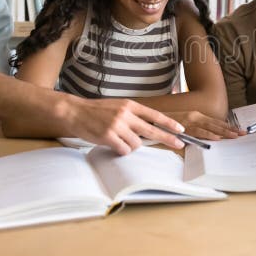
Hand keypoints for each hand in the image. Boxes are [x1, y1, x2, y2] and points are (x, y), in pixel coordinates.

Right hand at [65, 98, 186, 154]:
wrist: (75, 111)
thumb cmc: (96, 111)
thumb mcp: (117, 107)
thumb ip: (132, 116)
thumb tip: (148, 129)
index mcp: (129, 105)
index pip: (154, 115)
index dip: (168, 123)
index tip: (180, 129)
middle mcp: (125, 114)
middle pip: (152, 130)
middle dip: (167, 138)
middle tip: (179, 143)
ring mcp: (117, 125)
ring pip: (136, 143)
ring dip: (130, 146)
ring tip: (118, 139)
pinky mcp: (108, 136)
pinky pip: (124, 150)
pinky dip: (121, 150)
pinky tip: (112, 144)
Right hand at [165, 111, 242, 140]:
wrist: (153, 118)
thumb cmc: (169, 124)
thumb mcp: (185, 124)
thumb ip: (196, 129)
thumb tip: (207, 137)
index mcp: (197, 116)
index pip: (216, 122)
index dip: (229, 126)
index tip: (239, 130)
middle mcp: (196, 116)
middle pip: (217, 124)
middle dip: (231, 129)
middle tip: (244, 134)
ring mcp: (191, 121)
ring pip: (211, 128)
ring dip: (224, 132)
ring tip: (235, 136)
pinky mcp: (185, 128)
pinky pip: (199, 132)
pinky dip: (209, 135)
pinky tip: (218, 138)